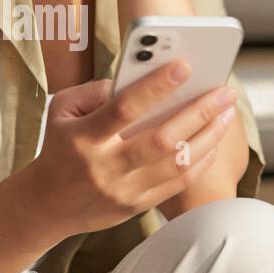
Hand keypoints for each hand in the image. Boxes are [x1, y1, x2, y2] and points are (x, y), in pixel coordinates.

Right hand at [28, 58, 237, 235]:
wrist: (47, 204)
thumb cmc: (61, 146)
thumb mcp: (63, 110)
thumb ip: (97, 91)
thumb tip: (142, 77)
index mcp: (84, 138)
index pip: (124, 109)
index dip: (156, 86)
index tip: (185, 65)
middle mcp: (105, 167)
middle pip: (162, 139)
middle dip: (199, 112)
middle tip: (224, 90)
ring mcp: (123, 190)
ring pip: (177, 163)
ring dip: (209, 136)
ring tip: (227, 112)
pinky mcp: (137, 207)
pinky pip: (179, 184)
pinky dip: (201, 160)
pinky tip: (213, 139)